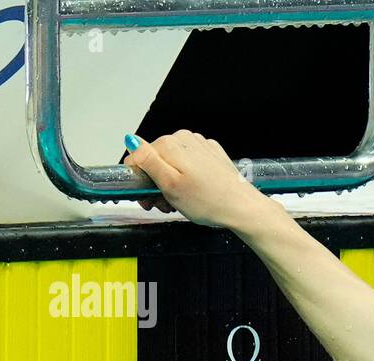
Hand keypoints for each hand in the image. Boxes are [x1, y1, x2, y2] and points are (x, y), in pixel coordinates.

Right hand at [123, 130, 274, 229]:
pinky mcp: (212, 155)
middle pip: (156, 160)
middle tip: (164, 205)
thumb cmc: (209, 201)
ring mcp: (200, 146)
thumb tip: (131, 140)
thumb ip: (148, 161)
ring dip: (170, 183)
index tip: (146, 199)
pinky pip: (190, 164)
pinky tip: (193, 193)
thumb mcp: (169, 185)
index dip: (139, 181)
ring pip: (172, 163)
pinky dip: (186, 178)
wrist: (242, 207)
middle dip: (155, 183)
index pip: (139, 157)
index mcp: (170, 145)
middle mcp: (185, 139)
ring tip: (179, 202)